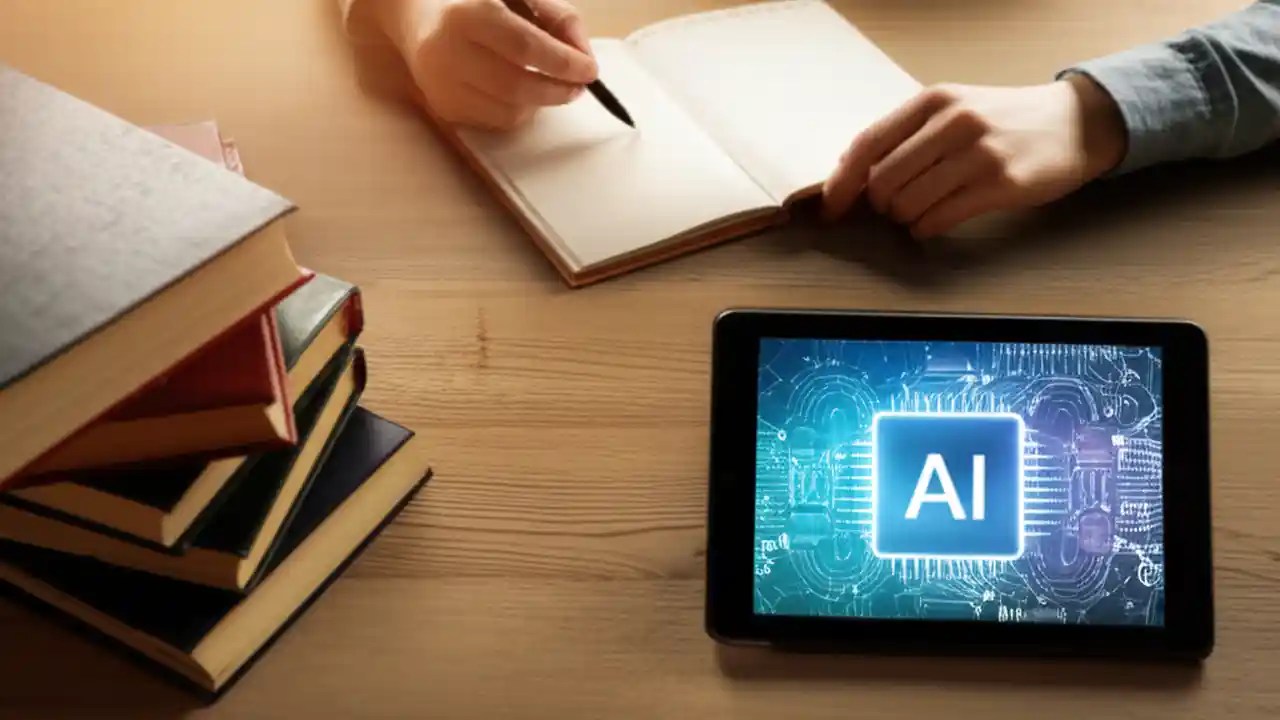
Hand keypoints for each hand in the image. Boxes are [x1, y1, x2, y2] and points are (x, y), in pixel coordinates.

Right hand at [375, 0, 597, 129]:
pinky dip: (519, 111)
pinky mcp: (444, 109)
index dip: (563, 62)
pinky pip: (495, 121)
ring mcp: (442, 86)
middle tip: (579, 87)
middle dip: (558, 91)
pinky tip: (522, 92)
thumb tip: (584, 58)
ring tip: (552, 86)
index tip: (590, 71)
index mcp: (467, 14)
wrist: (416, 16)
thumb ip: (557, 17)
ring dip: (542, 104)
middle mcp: (448, 54)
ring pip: (509, 112)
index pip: (525, 47)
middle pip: (517, 86)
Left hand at [820, 75, 1126, 238]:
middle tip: (894, 207)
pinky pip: (938, 219)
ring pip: (908, 204)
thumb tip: (850, 174)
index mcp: (934, 100)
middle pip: (883, 181)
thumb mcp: (953, 110)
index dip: (842, 182)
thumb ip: (907, 135)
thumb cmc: (1002, 121)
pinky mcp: (1000, 183)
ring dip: (905, 218)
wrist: (1073, 124)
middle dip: (880, 205)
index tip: (831, 207)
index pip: (867, 144)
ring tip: (920, 211)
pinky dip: (926, 228)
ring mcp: (979, 153)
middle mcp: (954, 122)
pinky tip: (935, 221)